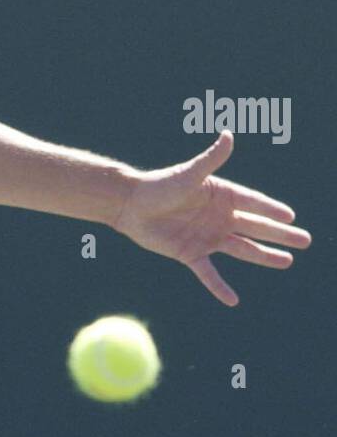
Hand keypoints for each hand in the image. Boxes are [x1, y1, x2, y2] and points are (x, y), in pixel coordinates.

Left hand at [111, 131, 311, 305]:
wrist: (131, 205)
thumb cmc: (159, 185)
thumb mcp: (188, 174)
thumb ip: (210, 159)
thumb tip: (228, 135)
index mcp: (221, 195)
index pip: (254, 204)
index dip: (273, 210)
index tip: (291, 216)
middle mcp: (219, 217)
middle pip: (256, 227)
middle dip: (280, 234)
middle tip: (305, 241)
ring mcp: (207, 236)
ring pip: (242, 249)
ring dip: (264, 256)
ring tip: (287, 261)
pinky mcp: (190, 253)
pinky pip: (208, 274)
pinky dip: (219, 287)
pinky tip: (232, 301)